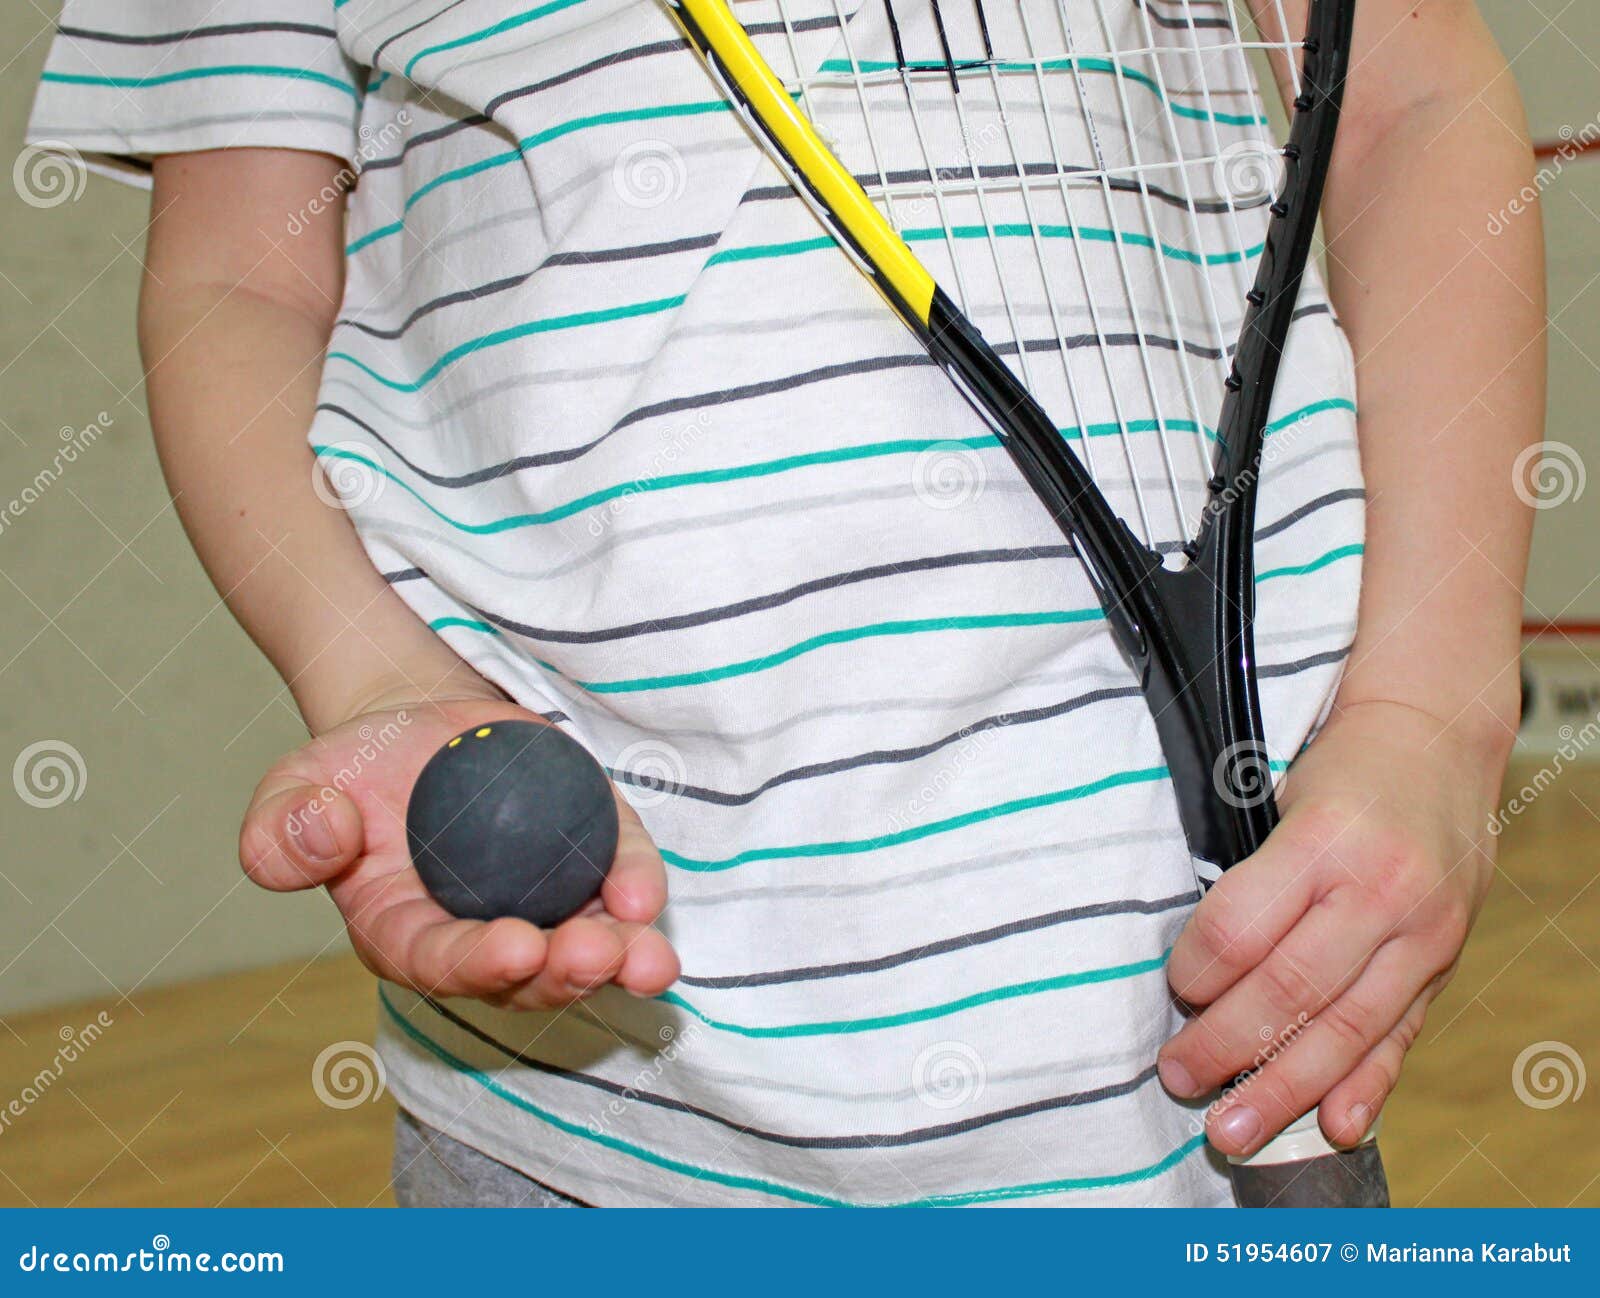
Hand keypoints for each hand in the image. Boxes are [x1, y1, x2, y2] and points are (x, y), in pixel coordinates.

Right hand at [238, 694, 678, 1009]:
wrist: (414, 723)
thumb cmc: (349, 770)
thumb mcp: (293, 787)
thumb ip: (282, 830)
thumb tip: (329, 839)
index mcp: (403, 934)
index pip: (441, 962)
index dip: (479, 963)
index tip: (518, 948)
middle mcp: (478, 935)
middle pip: (526, 974)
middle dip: (564, 972)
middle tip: (596, 954)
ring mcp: (540, 902)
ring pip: (586, 947)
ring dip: (621, 958)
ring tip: (648, 959)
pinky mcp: (584, 858)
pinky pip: (617, 881)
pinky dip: (635, 889)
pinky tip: (644, 897)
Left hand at [1157, 699, 1506, 1156]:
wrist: (1438, 742)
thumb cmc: (1339, 772)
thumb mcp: (1279, 798)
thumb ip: (1248, 877)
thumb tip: (1194, 967)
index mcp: (1324, 840)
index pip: (1242, 927)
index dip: (1197, 971)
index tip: (1173, 990)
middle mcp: (1380, 891)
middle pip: (1290, 990)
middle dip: (1225, 1046)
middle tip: (1177, 1077)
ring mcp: (1422, 933)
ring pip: (1344, 1029)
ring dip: (1283, 1090)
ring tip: (1231, 1130)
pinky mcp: (1443, 962)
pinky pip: (1400, 1035)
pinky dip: (1366, 1087)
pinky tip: (1335, 1126)